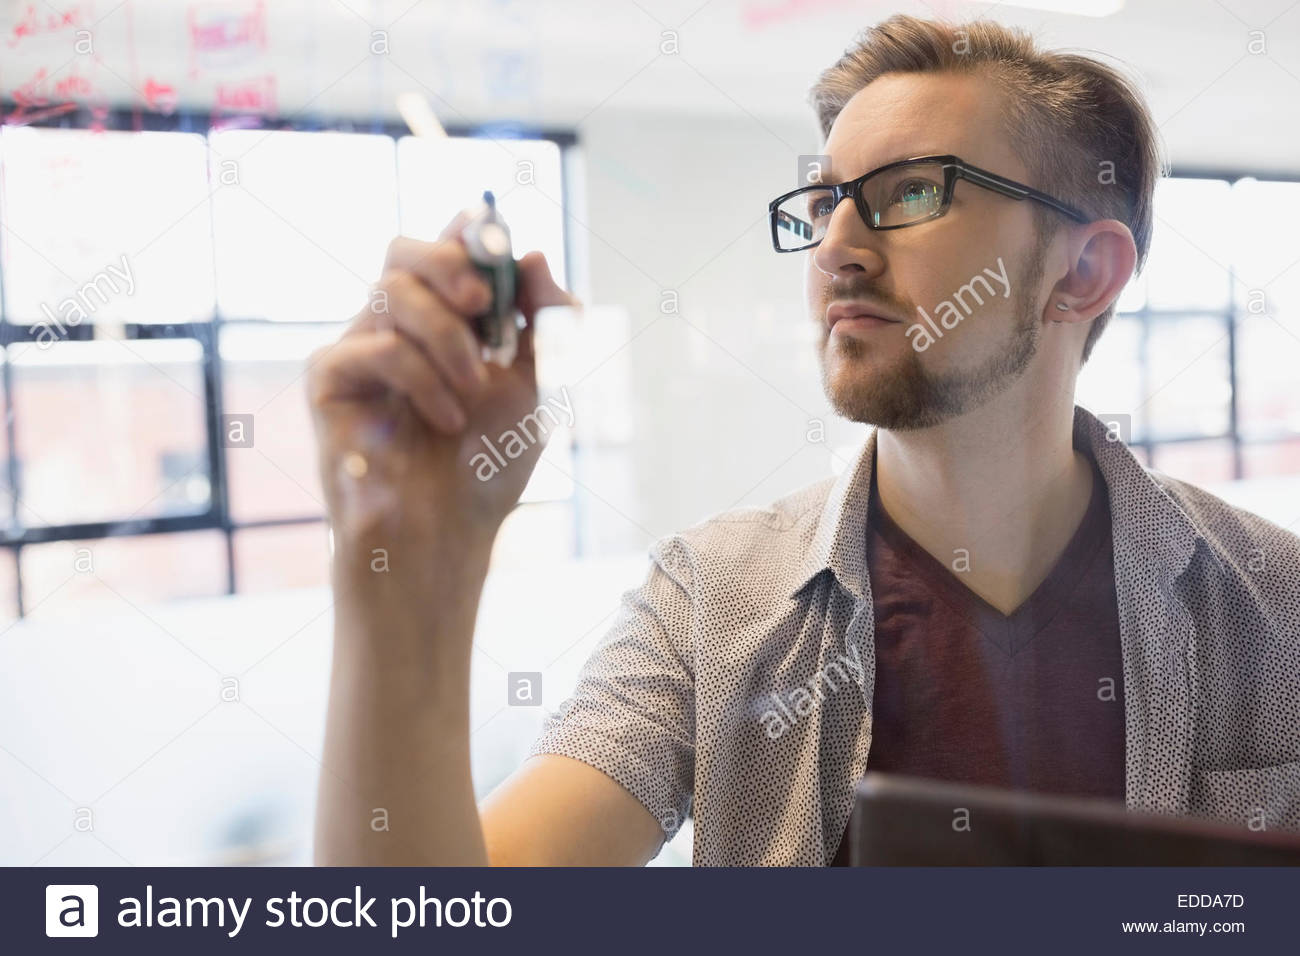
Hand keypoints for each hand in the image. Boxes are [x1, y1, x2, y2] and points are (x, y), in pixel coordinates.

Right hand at [307, 223, 578, 555]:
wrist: (448, 533)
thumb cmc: (487, 466)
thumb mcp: (536, 384)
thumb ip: (542, 321)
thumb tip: (534, 252)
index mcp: (445, 321)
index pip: (446, 249)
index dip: (470, 233)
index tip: (499, 242)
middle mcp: (396, 327)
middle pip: (403, 250)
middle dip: (448, 261)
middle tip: (482, 299)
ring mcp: (358, 349)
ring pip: (391, 290)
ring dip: (448, 339)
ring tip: (472, 393)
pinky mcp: (329, 380)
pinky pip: (374, 345)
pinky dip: (420, 378)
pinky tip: (444, 420)